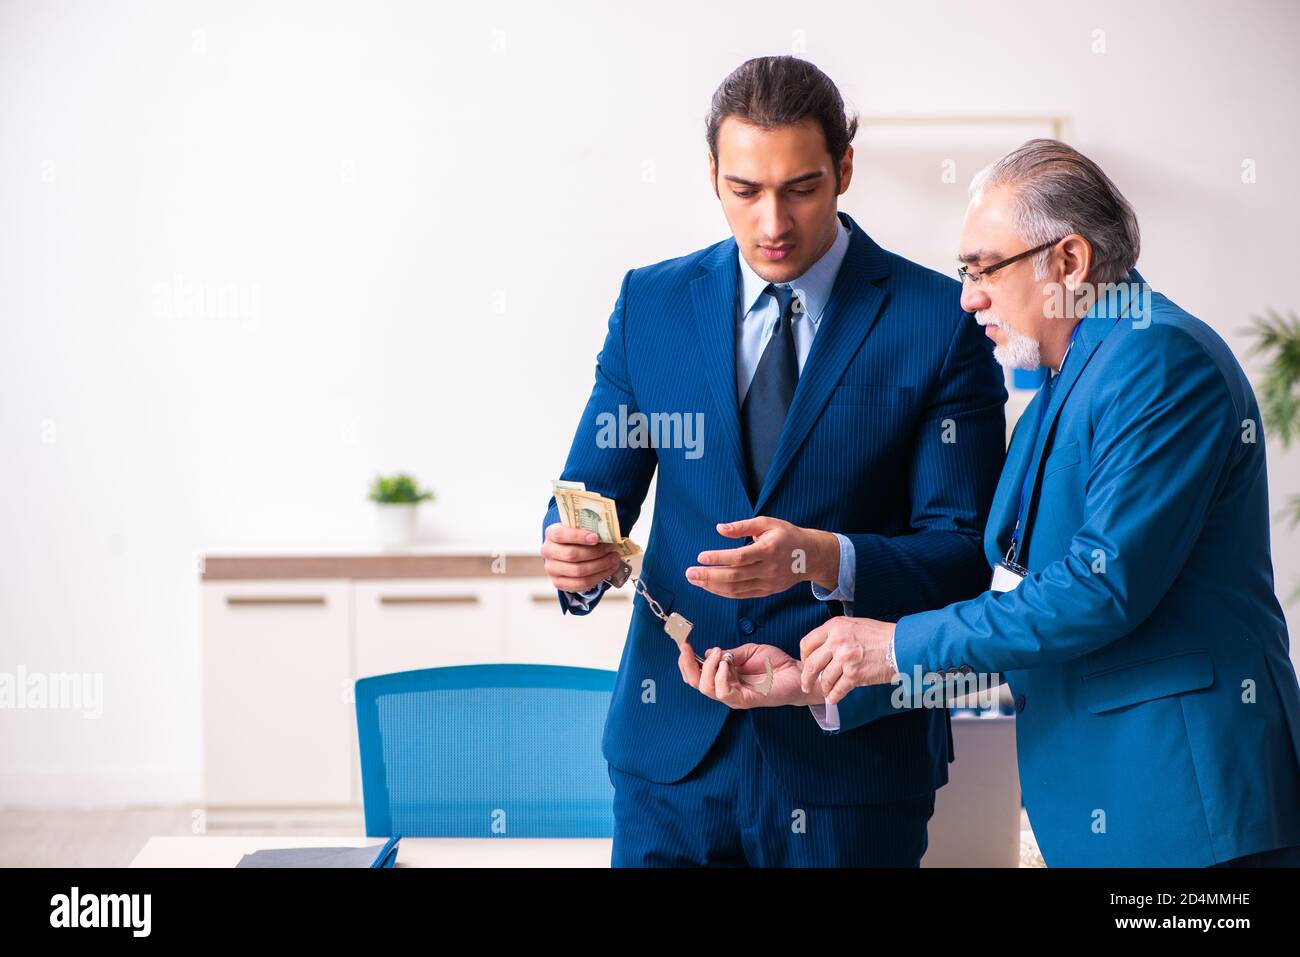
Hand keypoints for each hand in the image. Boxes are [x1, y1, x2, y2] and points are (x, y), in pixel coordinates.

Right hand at [541, 523, 622, 591]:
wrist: (565, 551)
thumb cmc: (576, 537)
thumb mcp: (578, 527)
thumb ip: (588, 528)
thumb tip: (608, 533)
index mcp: (551, 533)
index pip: (561, 535)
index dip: (578, 536)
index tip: (596, 537)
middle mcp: (547, 551)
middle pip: (572, 554)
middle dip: (596, 552)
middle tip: (612, 549)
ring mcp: (551, 569)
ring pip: (578, 571)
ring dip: (600, 566)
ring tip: (614, 559)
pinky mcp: (558, 583)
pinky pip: (580, 584)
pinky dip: (597, 577)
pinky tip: (608, 570)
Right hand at [677, 640, 823, 708]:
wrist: (796, 672)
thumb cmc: (774, 664)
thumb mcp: (746, 652)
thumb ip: (728, 654)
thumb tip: (708, 652)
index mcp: (723, 677)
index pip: (696, 673)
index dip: (686, 660)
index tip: (682, 641)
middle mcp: (725, 688)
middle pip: (695, 683)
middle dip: (687, 664)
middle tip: (687, 647)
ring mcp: (734, 697)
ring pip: (706, 688)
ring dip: (707, 668)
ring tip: (718, 653)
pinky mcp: (745, 701)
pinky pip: (724, 693)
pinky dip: (720, 676)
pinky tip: (727, 664)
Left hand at [684, 517, 838, 598]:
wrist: (811, 556)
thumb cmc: (786, 535)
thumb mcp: (767, 523)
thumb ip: (742, 526)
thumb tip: (720, 528)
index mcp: (769, 550)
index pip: (739, 557)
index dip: (719, 558)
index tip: (701, 556)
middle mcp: (769, 569)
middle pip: (734, 576)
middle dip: (709, 576)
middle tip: (689, 573)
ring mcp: (768, 583)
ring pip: (736, 589)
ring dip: (713, 586)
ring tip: (695, 580)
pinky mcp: (766, 592)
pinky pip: (741, 594)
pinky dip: (724, 592)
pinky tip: (710, 586)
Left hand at [799, 616, 896, 704]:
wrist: (902, 645)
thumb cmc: (880, 635)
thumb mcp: (854, 624)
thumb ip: (836, 633)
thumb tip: (822, 647)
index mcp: (834, 626)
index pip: (807, 643)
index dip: (804, 656)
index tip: (806, 663)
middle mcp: (836, 641)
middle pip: (811, 663)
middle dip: (807, 678)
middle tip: (806, 685)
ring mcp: (845, 658)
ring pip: (825, 679)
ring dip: (823, 688)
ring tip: (825, 692)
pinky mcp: (855, 674)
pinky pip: (838, 689)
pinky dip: (834, 697)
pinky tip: (833, 699)